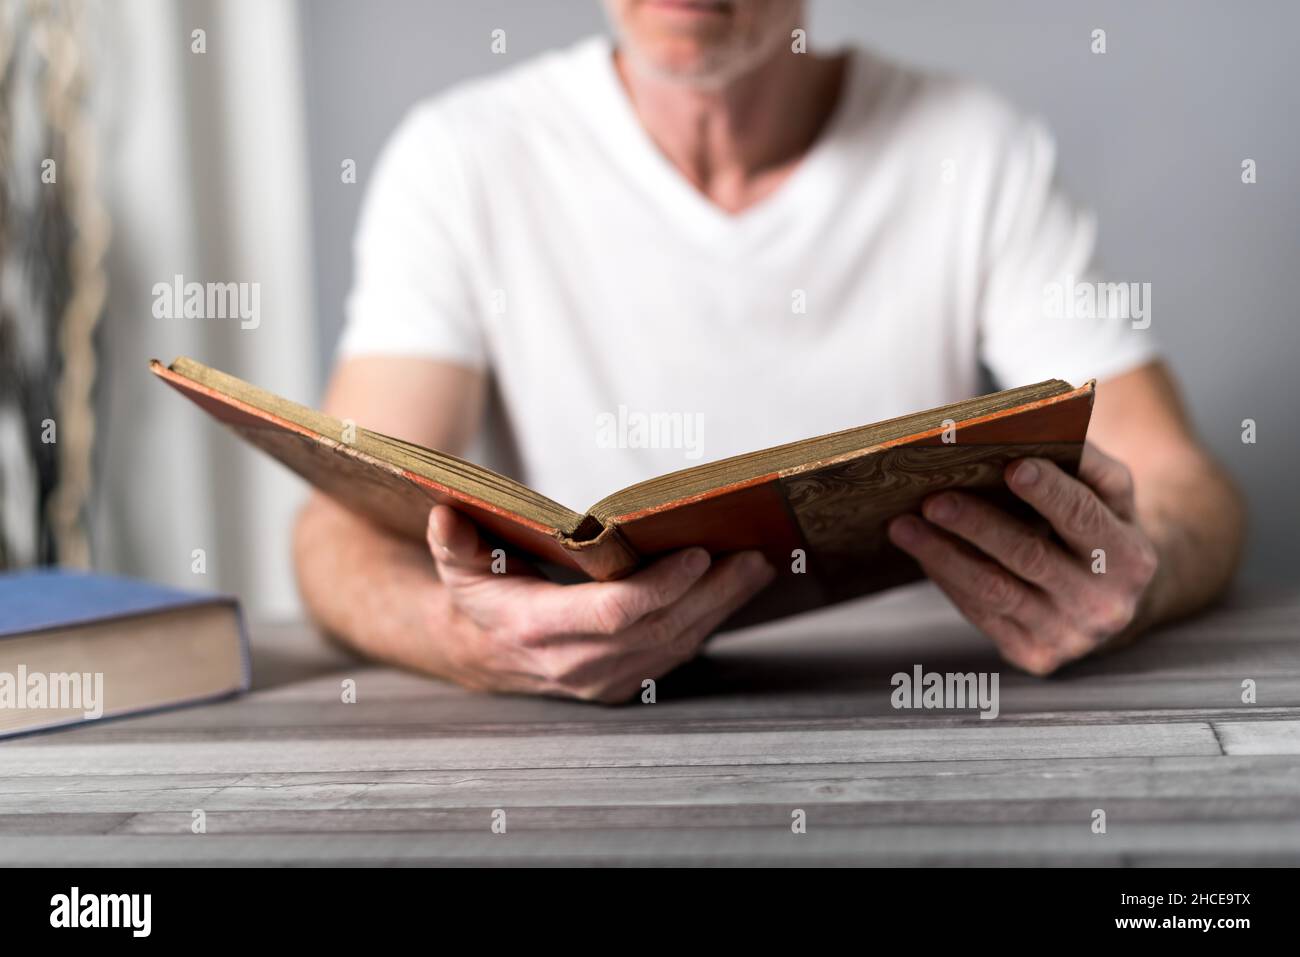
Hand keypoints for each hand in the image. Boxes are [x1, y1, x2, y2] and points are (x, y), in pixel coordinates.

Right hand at [425, 505, 775, 701]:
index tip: (697, 553)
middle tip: (751, 555)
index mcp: (540, 631)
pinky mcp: (624, 686)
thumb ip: (453, 542)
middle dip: (710, 594)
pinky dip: (709, 622)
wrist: (482, 652)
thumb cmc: (481, 595)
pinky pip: (675, 656)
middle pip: (660, 630)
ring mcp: (604, 682)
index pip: (614, 613)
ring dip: (721, 608)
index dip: (661, 586)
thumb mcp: (459, 566)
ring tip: (756, 568)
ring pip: (676, 646)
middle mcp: (577, 665)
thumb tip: (445, 515)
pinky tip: (734, 591)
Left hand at [887, 443, 1160, 675]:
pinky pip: (981, 612)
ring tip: (903, 526)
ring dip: (943, 555)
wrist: (1113, 599)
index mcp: (1131, 558)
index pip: (1084, 518)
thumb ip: (1086, 463)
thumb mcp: (1111, 495)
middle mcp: (1104, 605)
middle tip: (933, 499)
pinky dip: (947, 578)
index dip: (1049, 493)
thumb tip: (1035, 428)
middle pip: (1030, 557)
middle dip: (977, 525)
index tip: (1012, 466)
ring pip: (995, 590)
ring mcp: (1067, 636)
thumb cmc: (1100, 527)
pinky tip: (921, 551)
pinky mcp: (1033, 654)